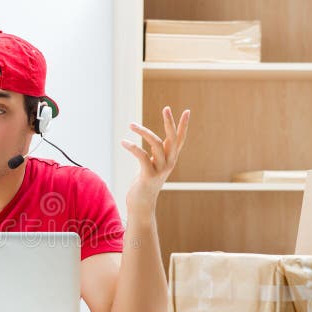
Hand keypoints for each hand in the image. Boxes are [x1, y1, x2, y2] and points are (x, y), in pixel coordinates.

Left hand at [121, 106, 189, 220]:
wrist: (141, 204)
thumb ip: (156, 153)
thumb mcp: (152, 165)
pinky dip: (132, 147)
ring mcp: (160, 169)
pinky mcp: (149, 175)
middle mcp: (169, 163)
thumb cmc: (145, 182)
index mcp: (170, 159)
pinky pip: (142, 156)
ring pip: (156, 144)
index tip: (187, 111)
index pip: (179, 139)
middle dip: (170, 122)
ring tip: (131, 124)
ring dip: (143, 132)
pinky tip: (123, 142)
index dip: (183, 126)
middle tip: (166, 108)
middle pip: (172, 139)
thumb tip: (154, 140)